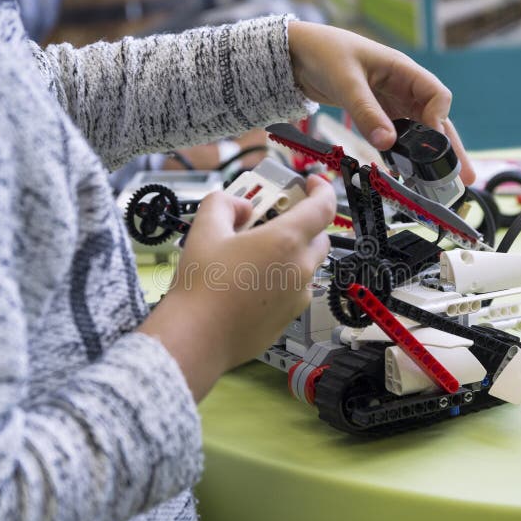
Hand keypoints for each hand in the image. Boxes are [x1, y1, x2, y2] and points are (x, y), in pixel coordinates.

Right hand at [138, 175, 335, 400]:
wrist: (195, 338)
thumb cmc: (201, 288)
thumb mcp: (204, 228)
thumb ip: (224, 203)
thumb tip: (239, 207)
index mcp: (286, 241)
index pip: (324, 206)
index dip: (322, 188)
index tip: (312, 182)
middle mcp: (300, 269)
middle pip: (319, 237)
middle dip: (302, 223)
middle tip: (272, 219)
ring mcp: (297, 297)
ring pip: (306, 266)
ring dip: (290, 253)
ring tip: (254, 252)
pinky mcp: (287, 318)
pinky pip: (294, 291)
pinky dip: (281, 280)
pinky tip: (249, 282)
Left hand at [288, 21, 474, 184]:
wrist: (296, 53)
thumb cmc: (324, 53)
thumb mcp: (346, 82)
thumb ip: (366, 112)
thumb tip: (389, 143)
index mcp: (401, 70)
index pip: (436, 95)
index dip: (438, 121)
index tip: (431, 146)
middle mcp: (401, 87)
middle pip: (434, 119)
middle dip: (449, 149)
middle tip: (463, 176)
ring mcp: (389, 102)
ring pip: (416, 132)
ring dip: (427, 158)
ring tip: (440, 185)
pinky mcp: (374, 114)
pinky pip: (394, 137)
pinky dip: (401, 156)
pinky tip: (406, 176)